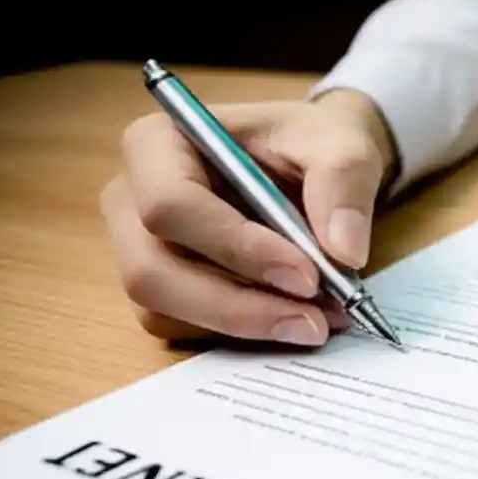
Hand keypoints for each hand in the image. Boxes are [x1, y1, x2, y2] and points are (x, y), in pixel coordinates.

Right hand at [100, 89, 396, 344]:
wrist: (313, 165)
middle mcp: (132, 200)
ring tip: (318, 320)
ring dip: (244, 325)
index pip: (170, 205)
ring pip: (165, 310)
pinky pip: (185, 329)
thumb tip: (345, 252)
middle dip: (236, 305)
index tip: (306, 274)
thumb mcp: (342, 143)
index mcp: (157, 143)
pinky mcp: (163, 291)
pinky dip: (242, 334)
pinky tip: (295, 319)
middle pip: (152, 271)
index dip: (236, 247)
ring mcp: (140, 249)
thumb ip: (344, 184)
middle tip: (314, 320)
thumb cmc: (311, 143)